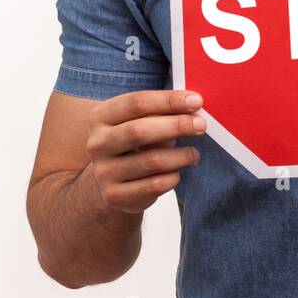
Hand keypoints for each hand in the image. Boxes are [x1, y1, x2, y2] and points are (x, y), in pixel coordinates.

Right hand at [84, 89, 206, 213]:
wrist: (114, 181)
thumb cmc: (135, 143)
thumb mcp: (142, 121)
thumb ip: (161, 113)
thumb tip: (193, 106)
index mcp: (101, 116)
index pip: (137, 103)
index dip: (169, 101)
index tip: (197, 101)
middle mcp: (97, 143)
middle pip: (139, 131)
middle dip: (176, 126)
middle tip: (201, 124)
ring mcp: (103, 171)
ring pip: (151, 161)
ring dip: (180, 156)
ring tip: (194, 154)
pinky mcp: (114, 195)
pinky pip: (154, 185)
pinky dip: (172, 177)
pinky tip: (177, 173)